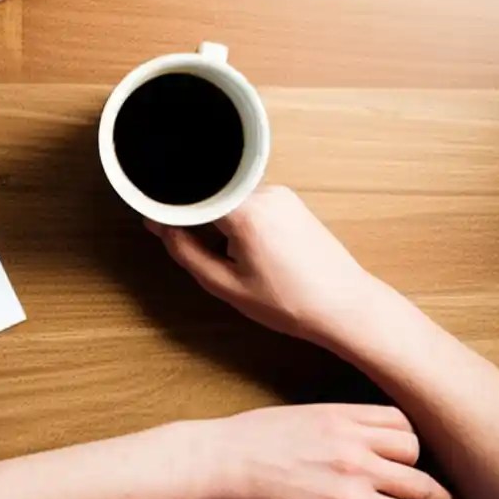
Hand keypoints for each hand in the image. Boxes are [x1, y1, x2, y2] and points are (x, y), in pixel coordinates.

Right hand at [145, 185, 392, 346]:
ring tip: (227, 255)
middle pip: (209, 192)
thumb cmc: (289, 303)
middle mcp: (264, 192)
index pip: (190, 195)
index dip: (167, 207)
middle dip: (193, 215)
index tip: (152, 221)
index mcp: (246, 212)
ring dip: (216, 219)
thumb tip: (160, 226)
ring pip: (228, 196)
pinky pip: (248, 200)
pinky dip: (235, 219)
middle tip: (189, 245)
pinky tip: (246, 250)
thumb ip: (186, 251)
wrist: (346, 306)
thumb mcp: (226, 285)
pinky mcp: (290, 201)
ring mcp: (280, 194)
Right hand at [182, 404, 450, 498]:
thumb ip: (341, 426)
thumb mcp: (303, 418)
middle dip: (425, 482)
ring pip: (419, 491)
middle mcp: (354, 445)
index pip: (402, 424)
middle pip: (415, 458)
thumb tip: (370, 442)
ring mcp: (351, 480)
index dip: (408, 445)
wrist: (223, 460)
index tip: (404, 461)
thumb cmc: (253, 440)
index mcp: (342, 416)